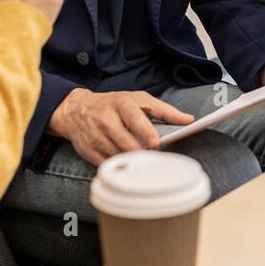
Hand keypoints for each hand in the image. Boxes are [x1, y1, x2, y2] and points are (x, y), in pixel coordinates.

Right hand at [49, 90, 194, 165]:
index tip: (156, 143)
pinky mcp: (88, 152)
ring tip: (144, 160)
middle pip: (127, 143)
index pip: (134, 118)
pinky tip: (128, 164)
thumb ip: (164, 110)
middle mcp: (106, 120)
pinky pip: (109, 165)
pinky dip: (121, 167)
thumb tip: (188, 120)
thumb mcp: (138, 99)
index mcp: (120, 104)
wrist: (76, 110)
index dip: (146, 133)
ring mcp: (95, 137)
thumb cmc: (113, 104)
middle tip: (155, 156)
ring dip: (134, 162)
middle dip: (143, 152)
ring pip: (120, 157)